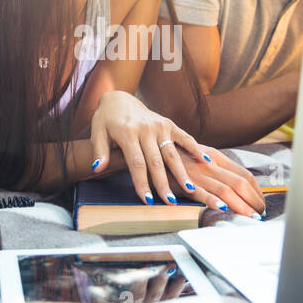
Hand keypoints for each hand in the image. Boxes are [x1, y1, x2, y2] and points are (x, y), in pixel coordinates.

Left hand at [90, 90, 260, 214]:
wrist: (120, 99)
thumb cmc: (106, 120)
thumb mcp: (97, 132)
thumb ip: (99, 151)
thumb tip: (97, 168)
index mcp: (127, 133)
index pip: (136, 163)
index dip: (142, 183)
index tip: (147, 200)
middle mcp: (146, 129)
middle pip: (156, 162)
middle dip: (163, 184)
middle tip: (170, 203)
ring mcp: (160, 126)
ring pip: (172, 153)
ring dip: (182, 172)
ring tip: (190, 190)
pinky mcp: (169, 124)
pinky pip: (184, 137)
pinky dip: (194, 149)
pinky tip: (205, 162)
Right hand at [168, 144, 265, 217]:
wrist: (150, 152)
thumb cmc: (177, 158)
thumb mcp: (200, 158)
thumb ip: (217, 169)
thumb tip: (237, 185)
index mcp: (216, 158)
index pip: (245, 175)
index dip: (257, 191)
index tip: (261, 203)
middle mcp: (210, 164)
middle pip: (240, 183)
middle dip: (254, 201)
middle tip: (260, 215)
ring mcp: (198, 174)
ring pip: (226, 190)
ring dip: (241, 206)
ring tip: (250, 218)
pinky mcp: (183, 183)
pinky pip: (201, 193)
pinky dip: (213, 201)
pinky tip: (223, 209)